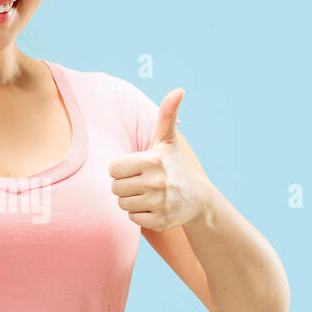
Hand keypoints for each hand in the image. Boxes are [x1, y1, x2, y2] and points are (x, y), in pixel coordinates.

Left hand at [107, 88, 207, 230]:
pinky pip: (132, 219)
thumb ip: (166, 114)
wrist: (197, 198)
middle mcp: (155, 182)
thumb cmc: (174, 165)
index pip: (113, 168)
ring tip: (147, 194)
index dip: (122, 168)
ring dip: (130, 200)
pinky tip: (152, 206)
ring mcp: (158, 203)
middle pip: (115, 187)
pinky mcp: (159, 221)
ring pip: (122, 204)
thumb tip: (178, 89)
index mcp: (152, 160)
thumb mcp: (168, 140)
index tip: (136, 167)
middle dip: (125, 185)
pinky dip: (139, 214)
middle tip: (141, 182)